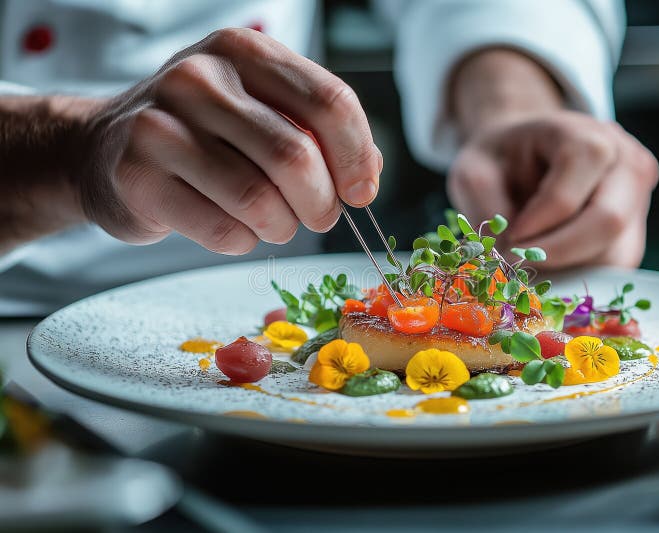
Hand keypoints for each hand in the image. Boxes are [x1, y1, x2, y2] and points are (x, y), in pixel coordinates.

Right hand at [75, 28, 380, 253]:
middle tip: (319, 217)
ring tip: (276, 224)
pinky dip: (243, 242)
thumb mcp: (263, 110)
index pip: (329, 102)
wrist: (108, 149)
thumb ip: (319, 132)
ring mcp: (161, 124)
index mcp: (245, 51)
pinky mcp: (137, 175)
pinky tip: (235, 229)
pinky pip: (221, 229)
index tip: (360, 192)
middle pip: (296, 156)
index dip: (357, 156)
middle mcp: (200, 77)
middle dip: (322, 204)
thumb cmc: (204, 134)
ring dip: (282, 227)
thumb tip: (367, 173)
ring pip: (258, 198)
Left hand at [448, 111, 658, 268]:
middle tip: (519, 262)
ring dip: (570, 267)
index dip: (536, 224)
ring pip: (618, 251)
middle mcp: (626, 161)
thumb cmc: (500, 160)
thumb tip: (510, 255)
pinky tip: (551, 265)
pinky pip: (616, 266)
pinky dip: (581, 274)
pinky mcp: (636, 230)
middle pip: (608, 220)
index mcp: (585, 135)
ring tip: (532, 260)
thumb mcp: (473, 172)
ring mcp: (639, 196)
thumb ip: (486, 208)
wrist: (525, 154)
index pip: (571, 190)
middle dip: (558, 252)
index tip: (507, 238)